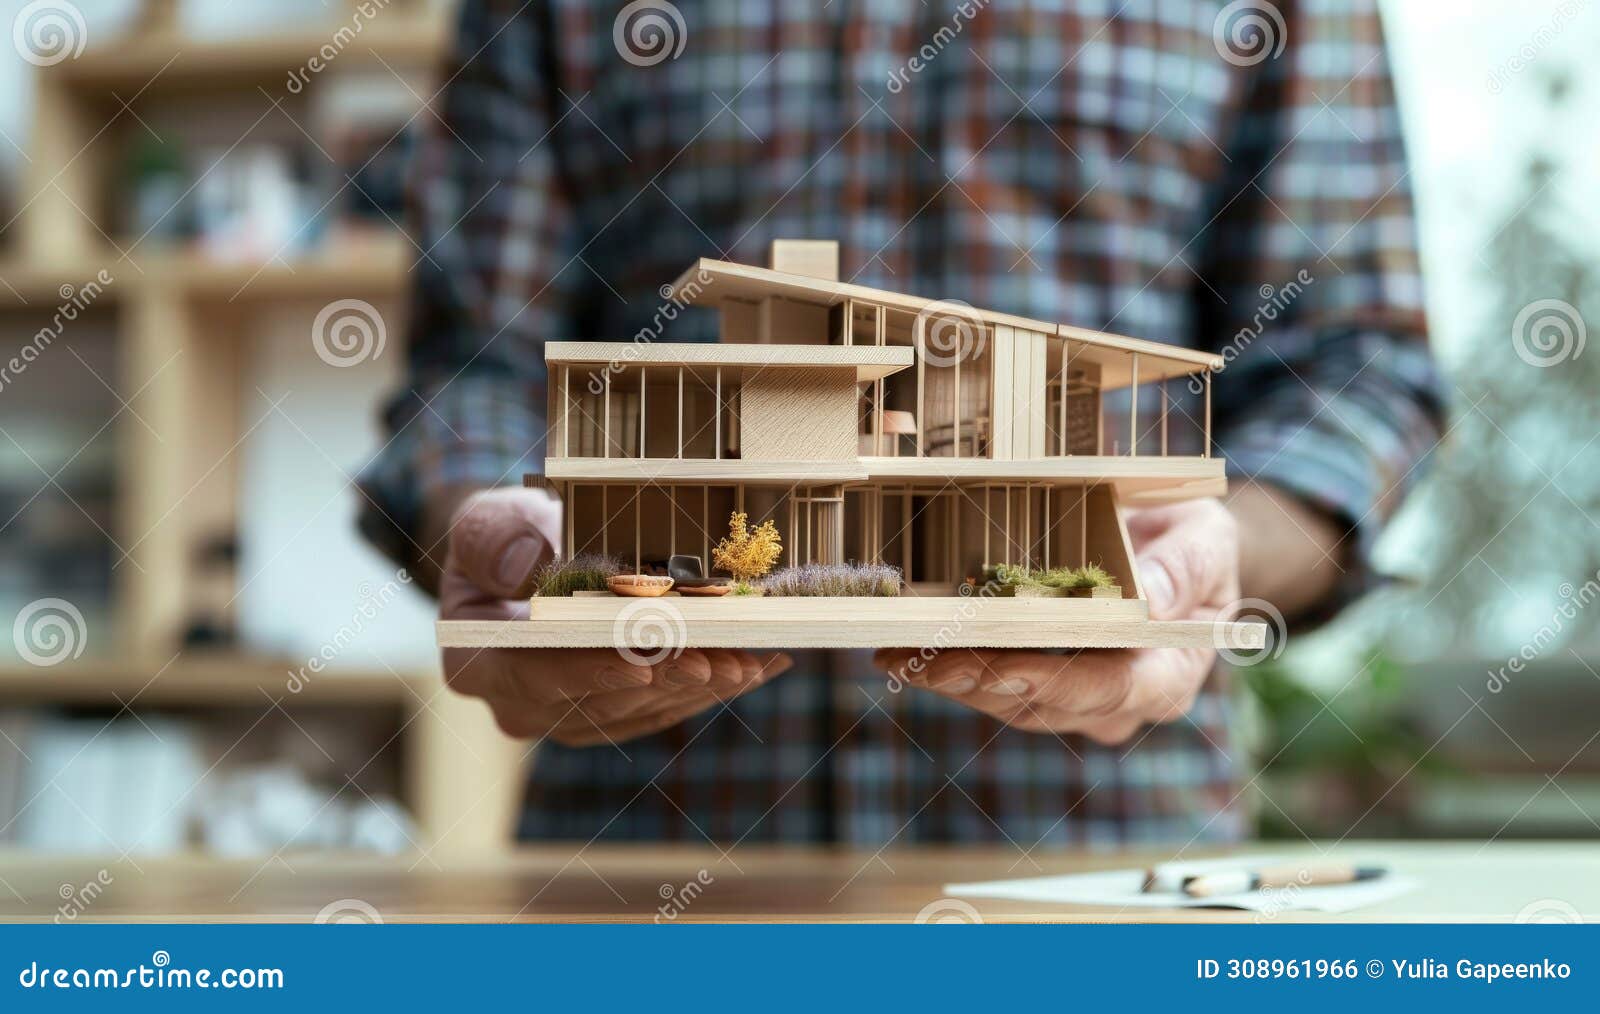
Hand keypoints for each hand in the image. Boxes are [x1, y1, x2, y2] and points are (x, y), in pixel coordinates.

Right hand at [439, 488, 792, 744]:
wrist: (525, 562)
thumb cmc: (506, 536)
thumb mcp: (487, 520)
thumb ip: (494, 538)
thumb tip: (525, 566)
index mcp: (478, 662)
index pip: (530, 675)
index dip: (588, 674)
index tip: (640, 667)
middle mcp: (523, 705)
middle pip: (601, 700)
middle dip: (666, 680)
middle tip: (722, 661)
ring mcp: (571, 716)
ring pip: (642, 710)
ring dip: (700, 687)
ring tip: (752, 660)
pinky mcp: (614, 715)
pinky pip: (667, 706)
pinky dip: (713, 685)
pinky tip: (759, 664)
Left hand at [873, 497, 1239, 744]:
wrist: (1179, 554)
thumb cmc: (1196, 545)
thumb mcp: (1206, 540)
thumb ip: (1183, 569)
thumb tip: (1152, 597)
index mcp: (1168, 676)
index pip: (1108, 689)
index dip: (1050, 681)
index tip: (998, 668)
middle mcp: (1121, 703)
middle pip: (1043, 704)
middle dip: (980, 683)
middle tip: (925, 662)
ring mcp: (1078, 703)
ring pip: (1007, 703)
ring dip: (952, 681)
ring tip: (899, 655)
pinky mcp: (1043, 687)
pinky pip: (992, 687)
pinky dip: (949, 670)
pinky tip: (904, 653)